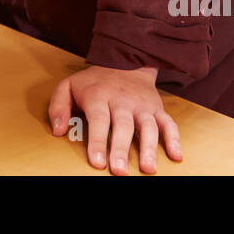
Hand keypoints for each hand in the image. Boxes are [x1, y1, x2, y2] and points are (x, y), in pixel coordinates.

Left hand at [48, 64, 182, 174]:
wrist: (124, 62)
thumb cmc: (94, 82)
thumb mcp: (68, 86)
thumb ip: (58, 106)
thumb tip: (57, 131)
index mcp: (99, 96)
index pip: (99, 120)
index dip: (98, 142)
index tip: (97, 163)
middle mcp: (122, 101)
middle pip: (123, 126)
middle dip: (122, 149)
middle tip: (120, 171)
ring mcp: (142, 106)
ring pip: (148, 127)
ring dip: (149, 148)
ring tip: (147, 169)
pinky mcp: (157, 109)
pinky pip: (169, 123)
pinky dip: (174, 139)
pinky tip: (176, 156)